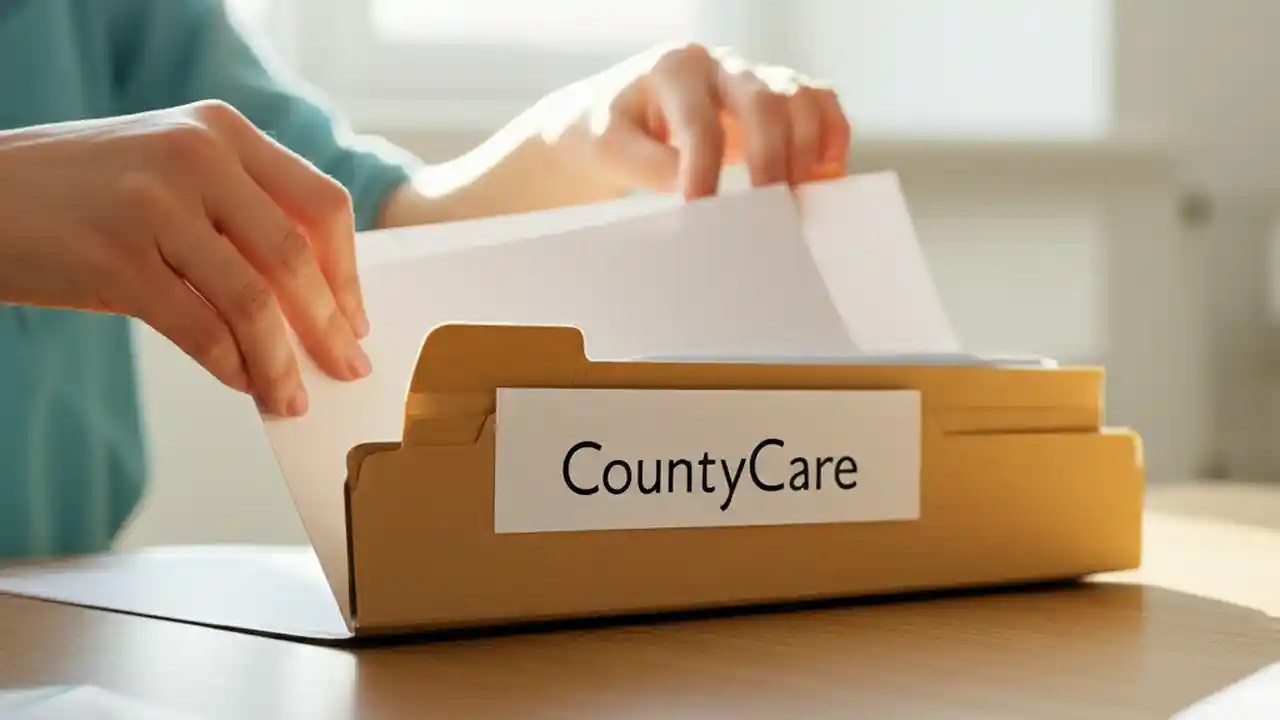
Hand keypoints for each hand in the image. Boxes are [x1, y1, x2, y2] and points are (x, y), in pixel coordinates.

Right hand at [0, 100, 370, 415]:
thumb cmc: (88, 193)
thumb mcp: (172, 172)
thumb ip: (240, 213)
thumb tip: (314, 300)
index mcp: (222, 131)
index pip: (320, 204)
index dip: (348, 270)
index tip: (356, 318)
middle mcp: (196, 157)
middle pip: (295, 257)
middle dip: (329, 325)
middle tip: (347, 368)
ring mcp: (154, 205)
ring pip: (251, 301)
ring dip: (281, 362)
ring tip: (292, 396)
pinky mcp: (115, 258)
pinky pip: (199, 328)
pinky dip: (232, 365)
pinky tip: (245, 384)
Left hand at [541, 43, 852, 199]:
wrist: (614, 123)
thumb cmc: (609, 134)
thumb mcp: (608, 149)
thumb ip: (647, 165)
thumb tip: (695, 191)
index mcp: (673, 71)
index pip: (699, 119)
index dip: (705, 166)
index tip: (701, 209)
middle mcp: (720, 66)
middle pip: (764, 99)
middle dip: (769, 157)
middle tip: (766, 210)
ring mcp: (752, 79)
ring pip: (801, 96)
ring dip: (807, 147)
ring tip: (798, 196)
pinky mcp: (775, 100)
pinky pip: (819, 104)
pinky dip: (831, 136)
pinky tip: (825, 175)